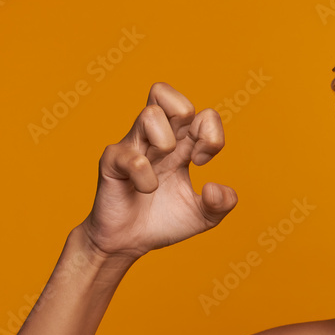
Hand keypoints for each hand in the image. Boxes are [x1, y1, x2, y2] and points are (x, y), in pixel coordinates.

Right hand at [81, 82, 235, 259]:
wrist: (128, 243)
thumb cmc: (163, 222)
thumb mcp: (204, 217)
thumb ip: (222, 204)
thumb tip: (215, 187)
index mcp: (180, 145)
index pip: (201, 114)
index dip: (211, 134)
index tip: (202, 162)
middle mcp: (155, 140)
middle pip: (163, 91)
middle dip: (187, 116)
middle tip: (189, 153)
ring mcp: (132, 148)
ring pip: (149, 114)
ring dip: (166, 141)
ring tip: (163, 168)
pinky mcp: (112, 164)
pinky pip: (131, 157)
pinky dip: (146, 177)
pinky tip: (146, 190)